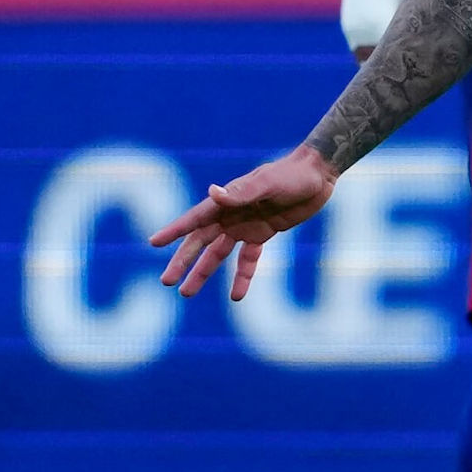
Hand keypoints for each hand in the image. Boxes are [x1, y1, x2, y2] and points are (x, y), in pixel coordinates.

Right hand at [148, 148, 336, 300]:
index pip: (195, 219)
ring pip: (218, 254)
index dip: (174, 231)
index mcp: (227, 200)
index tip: (153, 243)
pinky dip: (241, 276)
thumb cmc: (291, 175)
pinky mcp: (262, 234)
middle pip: (201, 242)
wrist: (317, 175)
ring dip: (203, 273)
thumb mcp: (268, 183)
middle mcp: (231, 214)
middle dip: (183, 261)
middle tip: (167, 281)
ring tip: (187, 293)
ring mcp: (245, 225)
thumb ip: (242, 192)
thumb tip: (212, 193)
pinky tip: (236, 296)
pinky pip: (248, 260)